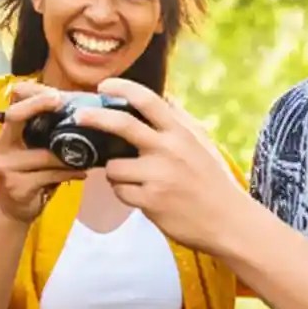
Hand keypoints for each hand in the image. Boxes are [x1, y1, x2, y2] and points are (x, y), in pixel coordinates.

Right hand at [0, 82, 86, 223]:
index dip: (32, 95)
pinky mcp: (18, 187)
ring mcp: (7, 167)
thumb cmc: (31, 175)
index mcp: (7, 134)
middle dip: (39, 105)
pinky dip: (70, 173)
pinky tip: (83, 172)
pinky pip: (51, 175)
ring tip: (90, 150)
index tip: (55, 92)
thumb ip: (47, 134)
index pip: (13, 106)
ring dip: (70, 153)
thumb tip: (83, 113)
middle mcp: (2, 147)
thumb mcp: (33, 151)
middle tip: (61, 100)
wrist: (15, 211)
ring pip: (45, 154)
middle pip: (17, 117)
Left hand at [72, 78, 248, 253]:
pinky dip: (124, 192)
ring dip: (115, 171)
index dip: (122, 88)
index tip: (104, 86)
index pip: (147, 100)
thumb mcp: (203, 144)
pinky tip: (141, 195)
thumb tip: (165, 98)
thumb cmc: (213, 182)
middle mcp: (168, 150)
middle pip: (121, 124)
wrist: (228, 222)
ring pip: (113, 166)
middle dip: (94, 117)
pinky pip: (120, 191)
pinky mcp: (150, 201)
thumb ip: (181, 121)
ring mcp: (158, 176)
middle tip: (79, 116)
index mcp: (180, 133)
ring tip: (132, 178)